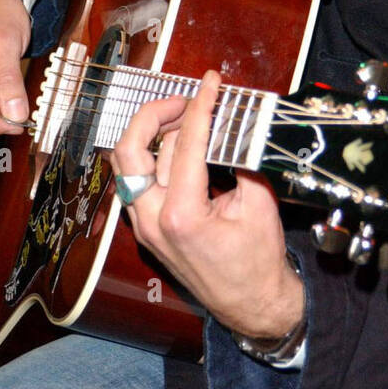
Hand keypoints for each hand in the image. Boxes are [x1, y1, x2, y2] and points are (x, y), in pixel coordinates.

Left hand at [111, 70, 304, 339]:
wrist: (252, 305)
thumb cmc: (258, 262)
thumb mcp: (259, 204)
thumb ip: (242, 160)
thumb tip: (232, 123)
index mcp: (181, 216)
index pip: (185, 144)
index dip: (200, 106)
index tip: (210, 83)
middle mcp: (152, 221)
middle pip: (131, 149)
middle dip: (154, 114)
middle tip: (184, 100)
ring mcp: (144, 226)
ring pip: (128, 165)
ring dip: (151, 134)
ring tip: (182, 118)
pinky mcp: (146, 229)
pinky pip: (137, 182)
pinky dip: (152, 156)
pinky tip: (177, 145)